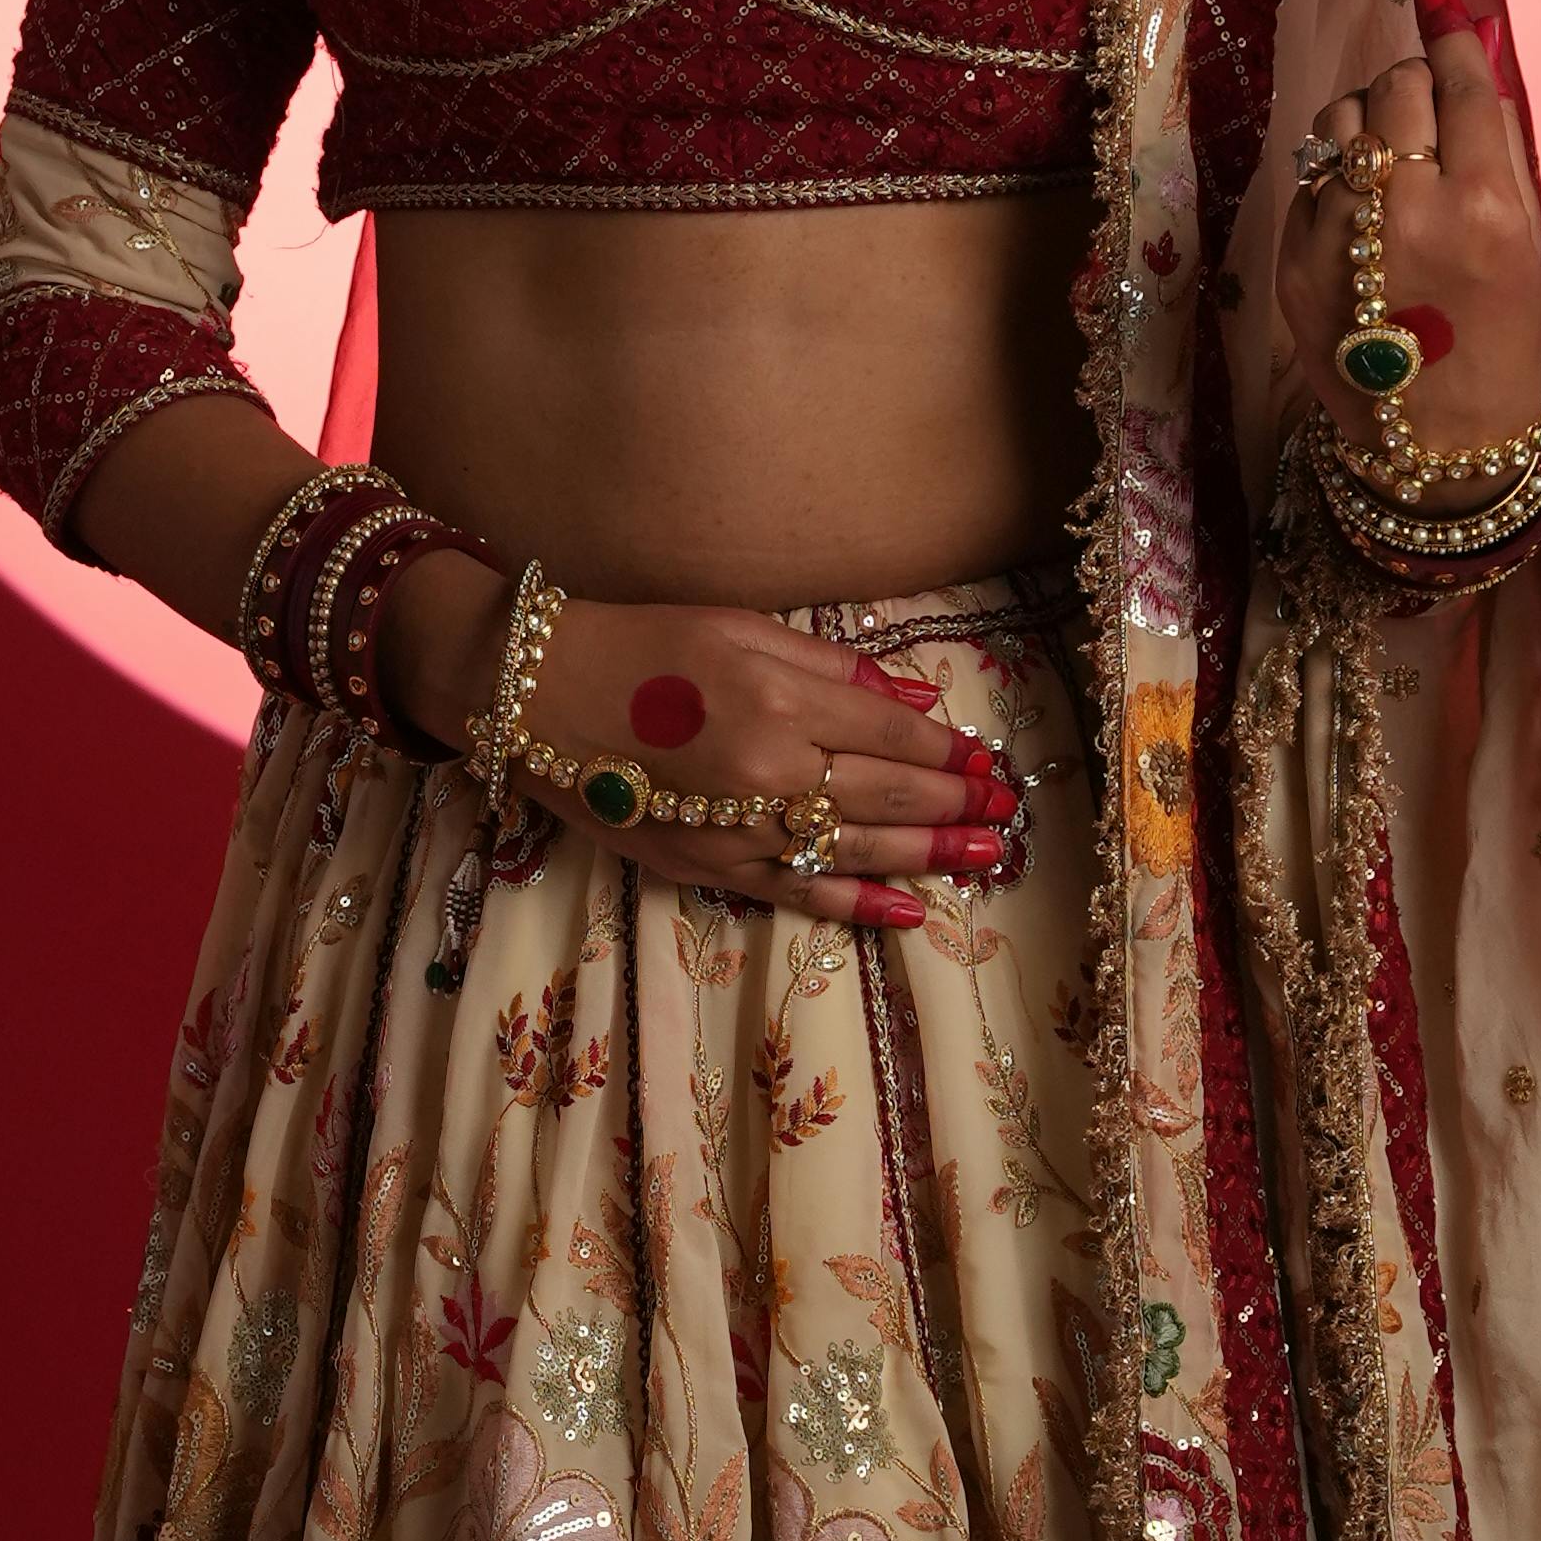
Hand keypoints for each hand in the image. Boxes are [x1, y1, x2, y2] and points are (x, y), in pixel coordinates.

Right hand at [383, 567, 1019, 927]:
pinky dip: (855, 903)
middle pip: (887, 799)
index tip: (989, 763)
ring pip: (856, 851)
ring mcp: (738, 829)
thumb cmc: (638, 645)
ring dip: (928, 858)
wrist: (535, 696)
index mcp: (780, 703)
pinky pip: (797, 892)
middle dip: (955, 807)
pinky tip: (908, 911)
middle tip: (1005, 816)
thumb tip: (918, 703)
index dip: (949, 755)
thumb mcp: (740, 629)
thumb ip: (833, 669)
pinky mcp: (706, 867)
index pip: (892, 737)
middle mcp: (769, 773)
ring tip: (983, 860)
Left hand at [1273, 0, 1540, 463]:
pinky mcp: (1294, 266)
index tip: (1438, 1)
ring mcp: (1341, 242)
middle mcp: (1407, 217)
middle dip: (1410, 86)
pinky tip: (1361, 222)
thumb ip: (1494, 141)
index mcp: (1483, 209)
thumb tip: (1471, 43)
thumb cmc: (1499, 336)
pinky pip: (1308, 181)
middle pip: (1394, 90)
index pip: (1458, 84)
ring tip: (1388, 162)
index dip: (1449, 35)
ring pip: (1337, 123)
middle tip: (1422, 109)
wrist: (1441, 442)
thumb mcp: (1523, 239)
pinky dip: (1334, 184)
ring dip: (1364, 124)